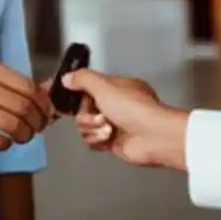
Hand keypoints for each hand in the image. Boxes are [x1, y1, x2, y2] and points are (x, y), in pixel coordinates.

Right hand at [0, 58, 52, 149]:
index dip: (42, 103)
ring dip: (24, 135)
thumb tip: (40, 94)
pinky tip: (3, 142)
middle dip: (37, 122)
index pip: (28, 86)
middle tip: (36, 129)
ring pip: (14, 124)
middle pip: (24, 106)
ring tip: (22, 137)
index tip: (45, 112)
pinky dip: (6, 144)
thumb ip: (4, 83)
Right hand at [63, 69, 190, 169]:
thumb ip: (83, 78)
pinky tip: (109, 137)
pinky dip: (97, 140)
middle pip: (82, 109)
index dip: (80, 94)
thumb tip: (68, 77)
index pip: (88, 88)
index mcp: (117, 88)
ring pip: (85, 127)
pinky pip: (91, 141)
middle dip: (87, 115)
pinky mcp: (112, 142)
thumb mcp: (104, 86)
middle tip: (100, 114)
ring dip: (93, 128)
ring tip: (108, 127)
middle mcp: (116, 105)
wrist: (152, 137)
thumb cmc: (138, 110)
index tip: (74, 97)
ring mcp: (114, 124)